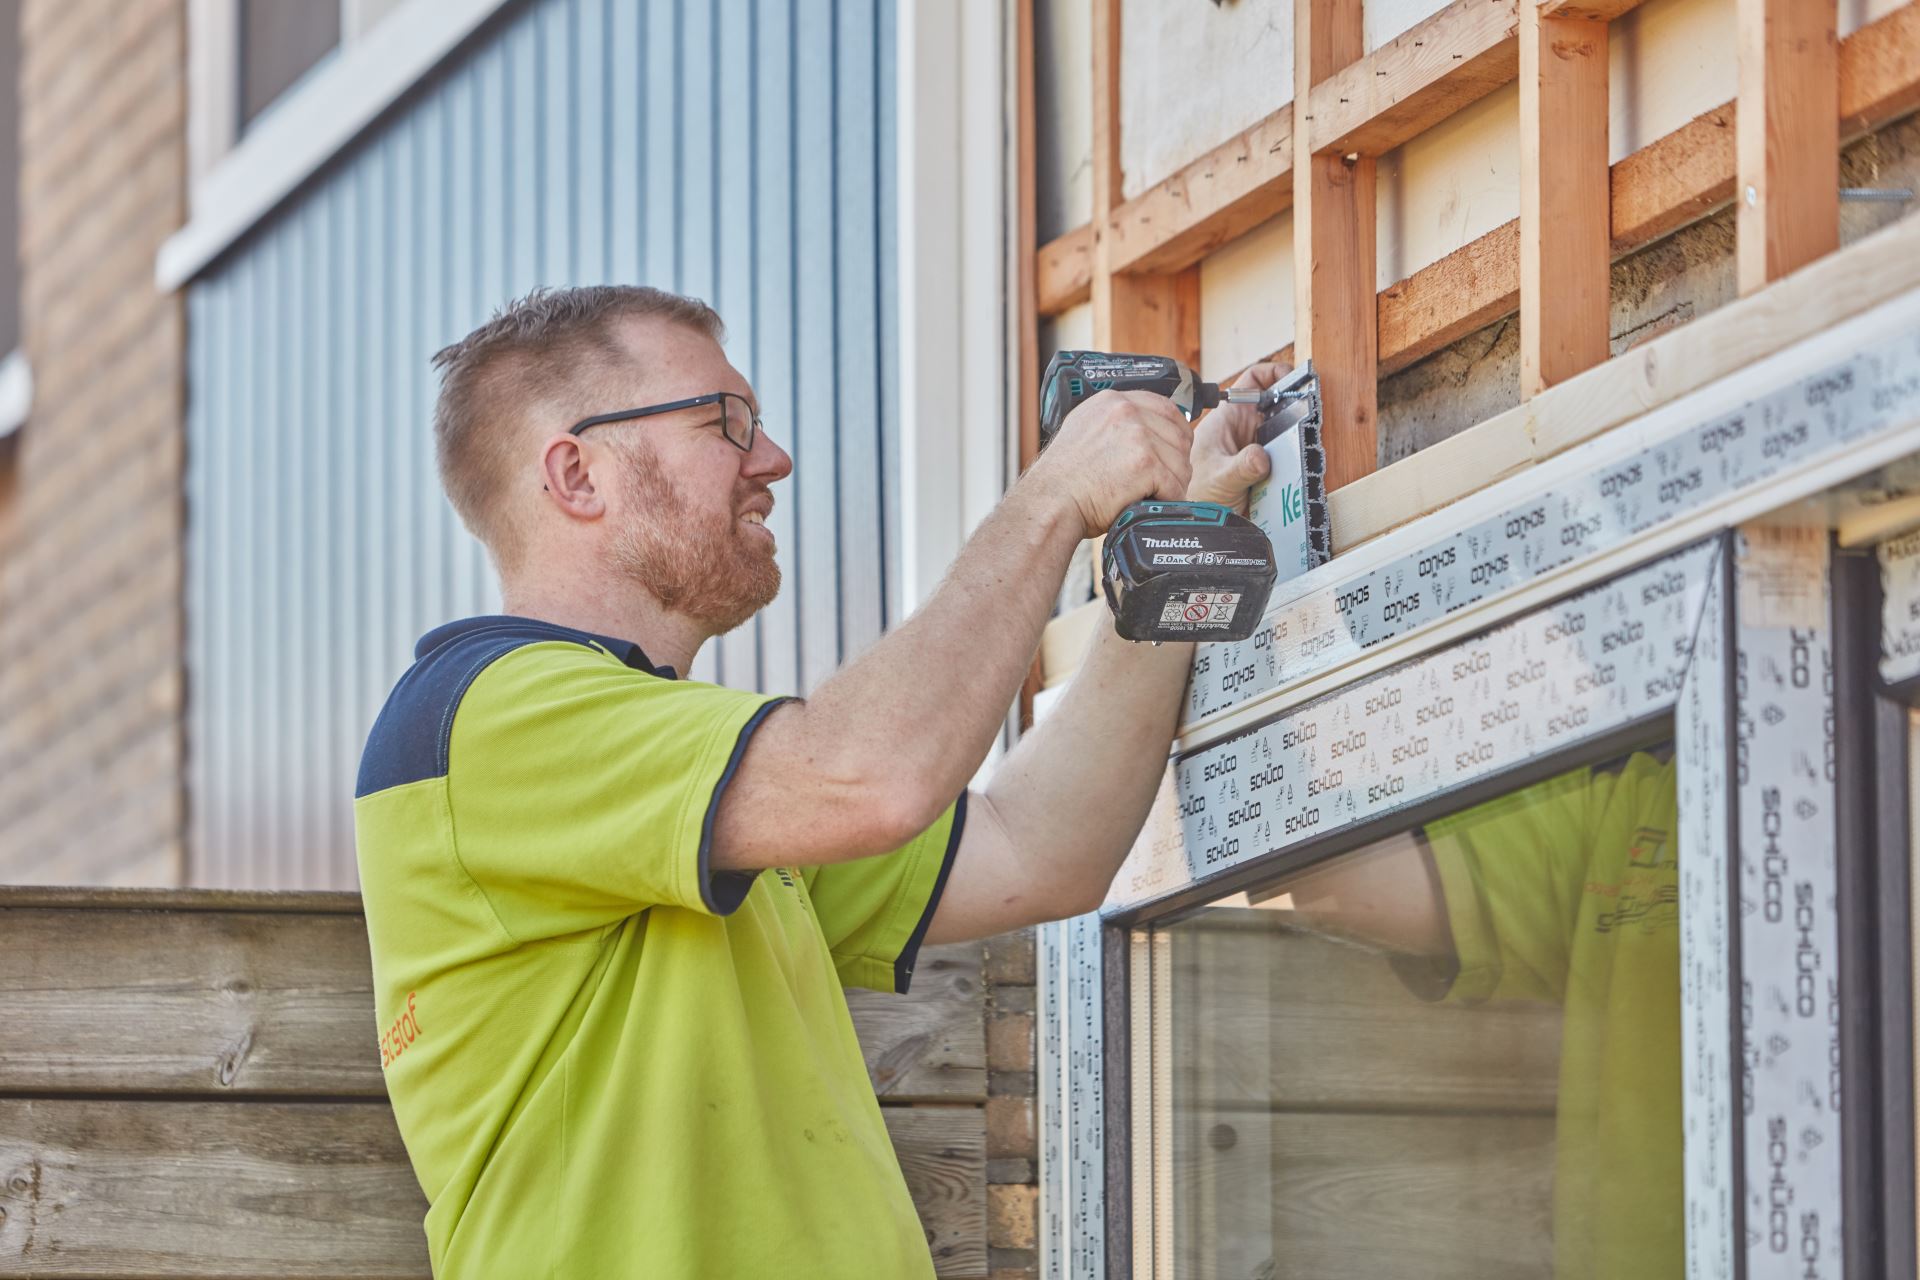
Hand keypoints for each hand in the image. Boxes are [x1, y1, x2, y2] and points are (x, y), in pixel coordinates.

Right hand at [1024, 389, 1194, 538]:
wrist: (1051, 501)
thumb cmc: (1063, 477)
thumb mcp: (1083, 430)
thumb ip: (1112, 422)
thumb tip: (1142, 428)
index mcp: (1113, 401)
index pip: (1165, 408)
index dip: (1176, 432)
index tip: (1175, 450)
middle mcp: (1127, 412)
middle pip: (1178, 435)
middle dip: (1178, 461)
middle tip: (1169, 480)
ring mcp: (1138, 436)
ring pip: (1180, 461)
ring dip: (1175, 483)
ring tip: (1160, 495)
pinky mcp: (1146, 464)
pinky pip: (1174, 484)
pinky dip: (1170, 499)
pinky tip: (1156, 504)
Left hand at [1188, 361, 1291, 512]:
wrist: (1197, 521)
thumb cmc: (1195, 494)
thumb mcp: (1217, 479)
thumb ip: (1240, 468)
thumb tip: (1260, 457)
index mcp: (1230, 418)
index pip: (1253, 381)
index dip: (1274, 373)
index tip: (1294, 380)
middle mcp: (1245, 429)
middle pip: (1278, 405)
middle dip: (1296, 408)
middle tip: (1310, 415)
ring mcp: (1257, 447)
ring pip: (1286, 431)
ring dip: (1297, 438)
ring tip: (1305, 446)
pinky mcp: (1267, 466)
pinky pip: (1288, 456)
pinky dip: (1296, 461)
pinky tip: (1299, 469)